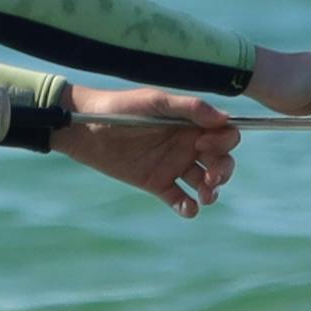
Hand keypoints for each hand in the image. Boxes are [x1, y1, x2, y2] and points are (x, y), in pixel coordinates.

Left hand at [47, 87, 237, 213]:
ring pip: (205, 182)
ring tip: (204, 196)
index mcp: (190, 123)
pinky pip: (180, 199)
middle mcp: (186, 145)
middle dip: (224, 171)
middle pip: (221, 161)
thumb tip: (224, 119)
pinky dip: (188, 207)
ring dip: (211, 191)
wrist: (86, 129)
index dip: (224, 142)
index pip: (224, 134)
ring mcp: (172, 165)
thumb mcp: (155, 102)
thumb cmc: (120, 108)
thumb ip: (189, 108)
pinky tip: (187, 208)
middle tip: (210, 178)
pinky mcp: (157, 183)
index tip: (203, 144)